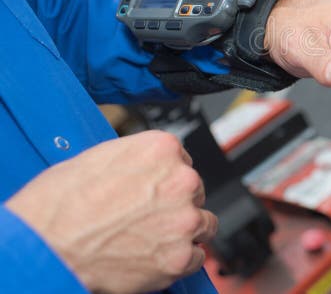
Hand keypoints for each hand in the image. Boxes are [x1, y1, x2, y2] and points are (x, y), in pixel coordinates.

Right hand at [6, 131, 217, 293]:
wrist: (46, 245)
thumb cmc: (61, 203)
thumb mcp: (101, 157)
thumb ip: (137, 160)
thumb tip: (147, 168)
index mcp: (163, 150)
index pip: (183, 161)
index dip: (166, 179)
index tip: (156, 190)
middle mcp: (182, 180)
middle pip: (194, 192)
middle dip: (175, 205)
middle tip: (146, 218)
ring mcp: (184, 220)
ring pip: (203, 223)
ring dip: (184, 231)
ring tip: (153, 238)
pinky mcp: (180, 256)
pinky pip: (196, 258)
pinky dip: (179, 261)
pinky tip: (154, 258)